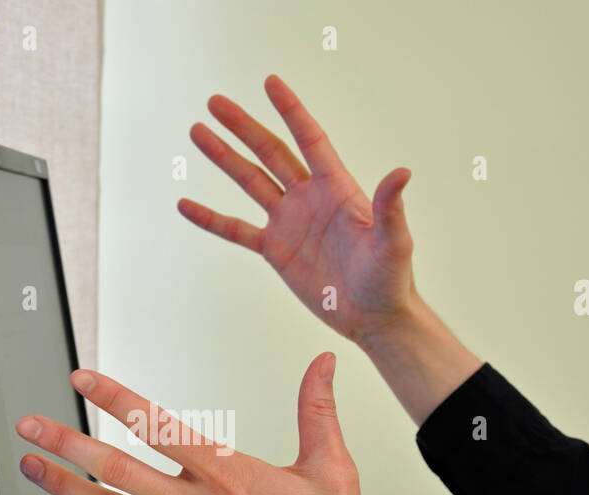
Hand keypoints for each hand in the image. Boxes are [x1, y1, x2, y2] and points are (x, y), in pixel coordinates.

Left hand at [15, 353, 385, 494]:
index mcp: (226, 472)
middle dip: (66, 442)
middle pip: (115, 467)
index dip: (114, 397)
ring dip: (64, 489)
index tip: (83, 379)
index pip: (156, 423)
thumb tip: (324, 363)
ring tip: (32, 468)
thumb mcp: (331, 467)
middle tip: (31, 425)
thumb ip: (317, 409)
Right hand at [179, 74, 416, 343]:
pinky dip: (211, 218)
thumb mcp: (393, 241)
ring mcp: (289, 222)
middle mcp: (309, 198)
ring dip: (224, 158)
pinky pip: (237, 230)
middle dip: (243, 126)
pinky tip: (186, 205)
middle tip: (215, 102)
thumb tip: (402, 172)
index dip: (290, 111)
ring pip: (250, 181)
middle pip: (270, 152)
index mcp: (336, 188)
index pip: (309, 139)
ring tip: (198, 132)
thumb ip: (389, 207)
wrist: (372, 317)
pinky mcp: (275, 250)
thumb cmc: (390, 278)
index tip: (270, 83)